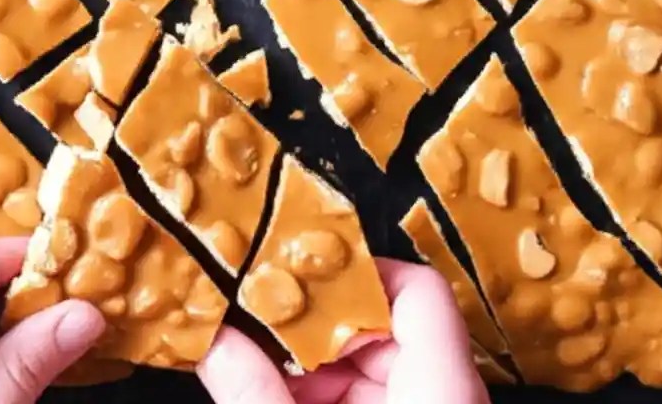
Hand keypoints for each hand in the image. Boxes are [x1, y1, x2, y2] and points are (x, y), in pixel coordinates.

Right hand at [197, 258, 488, 403]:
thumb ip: (255, 395)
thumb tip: (215, 344)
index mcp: (442, 391)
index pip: (418, 290)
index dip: (356, 270)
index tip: (293, 270)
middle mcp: (447, 398)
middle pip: (385, 326)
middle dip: (313, 326)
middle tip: (254, 323)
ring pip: (373, 367)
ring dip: (311, 367)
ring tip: (255, 367)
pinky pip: (372, 401)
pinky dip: (323, 398)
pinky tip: (278, 400)